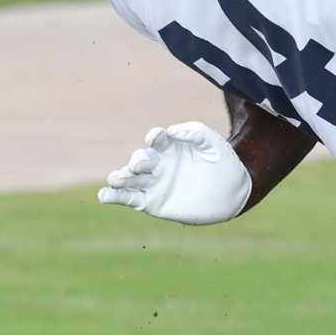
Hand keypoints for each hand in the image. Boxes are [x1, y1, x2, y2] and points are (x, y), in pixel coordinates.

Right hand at [98, 121, 251, 224]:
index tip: (156, 137)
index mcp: (170, 146)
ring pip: (129, 179)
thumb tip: (172, 131)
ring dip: (120, 178)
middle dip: (138, 161)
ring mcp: (153, 183)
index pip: (157, 139)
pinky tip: (104, 196)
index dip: (155, 137)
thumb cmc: (222, 163)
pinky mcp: (151, 203)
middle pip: (139, 159)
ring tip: (114, 180)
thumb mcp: (213, 143)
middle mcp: (157, 163)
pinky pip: (129, 199)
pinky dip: (115, 197)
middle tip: (140, 165)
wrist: (231, 193)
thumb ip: (194, 133)